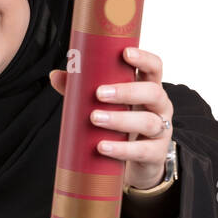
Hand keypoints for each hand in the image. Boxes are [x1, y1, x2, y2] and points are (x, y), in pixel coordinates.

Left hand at [49, 47, 172, 189]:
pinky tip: (103, 147)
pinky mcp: (156, 154)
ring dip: (120, 119)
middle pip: (153, 93)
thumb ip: (82, 91)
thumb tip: (55, 75)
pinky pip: (142, 151)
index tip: (125, 54)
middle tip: (99, 94)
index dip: (144, 58)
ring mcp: (162, 131)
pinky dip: (121, 149)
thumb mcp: (106, 107)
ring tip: (95, 119)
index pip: (155, 68)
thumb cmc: (120, 127)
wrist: (135, 164)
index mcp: (148, 89)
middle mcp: (159, 107)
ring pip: (148, 122)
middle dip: (126, 92)